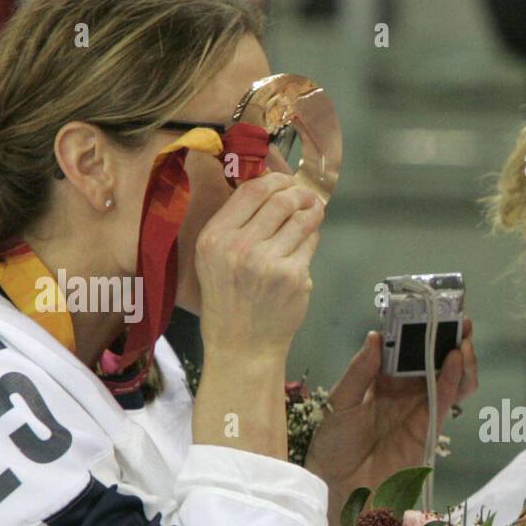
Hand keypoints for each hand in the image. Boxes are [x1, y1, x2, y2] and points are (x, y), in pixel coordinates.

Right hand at [194, 171, 322, 357]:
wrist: (242, 345)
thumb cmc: (228, 301)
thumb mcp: (213, 258)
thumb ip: (235, 224)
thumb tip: (271, 189)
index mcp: (215, 238)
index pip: (252, 191)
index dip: (275, 180)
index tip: (285, 182)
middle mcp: (240, 247)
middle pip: (280, 200)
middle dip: (299, 193)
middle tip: (306, 195)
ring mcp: (270, 263)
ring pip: (301, 220)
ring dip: (311, 212)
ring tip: (313, 211)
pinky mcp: (294, 277)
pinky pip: (310, 244)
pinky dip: (312, 238)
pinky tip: (307, 242)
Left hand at [306, 319, 477, 525]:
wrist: (337, 491)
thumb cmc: (333, 449)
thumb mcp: (339, 403)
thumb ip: (360, 371)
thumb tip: (375, 336)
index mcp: (382, 382)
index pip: (406, 349)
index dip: (420, 330)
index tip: (429, 308)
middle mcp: (405, 393)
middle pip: (435, 361)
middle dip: (449, 339)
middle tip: (457, 318)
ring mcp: (419, 410)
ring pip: (451, 381)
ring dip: (461, 359)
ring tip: (462, 338)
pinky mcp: (428, 429)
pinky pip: (445, 401)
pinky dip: (453, 380)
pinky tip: (456, 360)